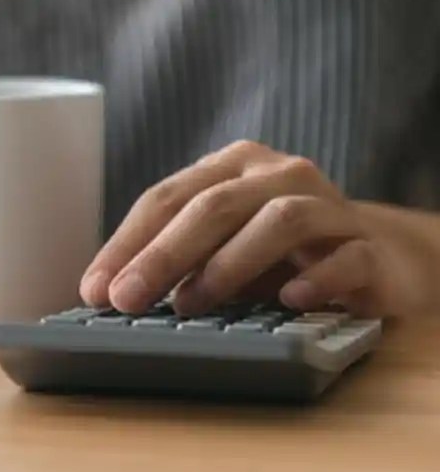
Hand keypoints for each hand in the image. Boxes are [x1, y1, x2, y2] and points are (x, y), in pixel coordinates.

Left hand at [79, 140, 414, 316]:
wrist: (375, 257)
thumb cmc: (277, 256)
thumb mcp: (218, 250)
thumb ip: (174, 262)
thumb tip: (109, 295)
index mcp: (229, 168)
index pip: (165, 198)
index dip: (126, 244)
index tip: (95, 289)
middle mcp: (278, 174)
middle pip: (213, 206)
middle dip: (162, 254)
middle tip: (126, 299)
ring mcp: (329, 206)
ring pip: (278, 220)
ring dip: (228, 264)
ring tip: (190, 304)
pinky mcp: (371, 247)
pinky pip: (347, 258)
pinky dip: (318, 279)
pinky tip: (290, 301)